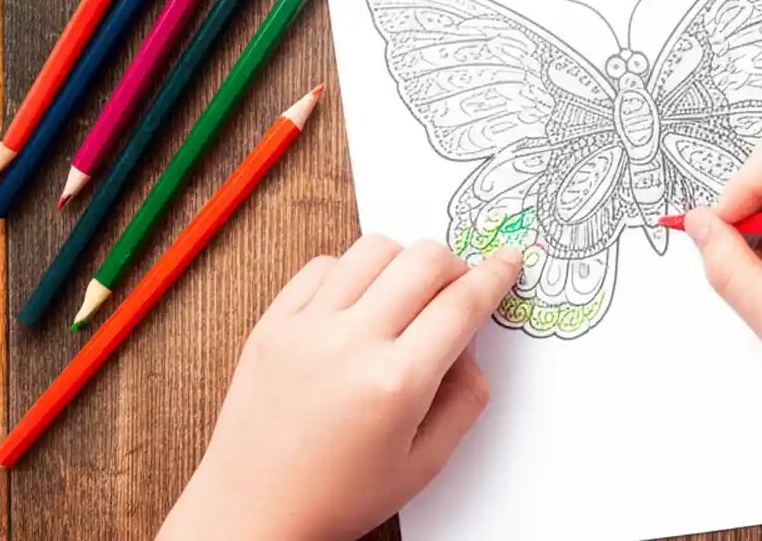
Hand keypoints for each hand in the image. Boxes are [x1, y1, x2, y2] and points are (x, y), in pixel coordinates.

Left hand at [159, 235, 523, 539]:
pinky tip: (358, 302)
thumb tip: (470, 345)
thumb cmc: (337, 498)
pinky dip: (352, 270)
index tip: (508, 260)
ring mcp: (306, 328)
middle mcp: (351, 344)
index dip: (495, 275)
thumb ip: (465, 400)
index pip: (462, 304)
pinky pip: (322, 265)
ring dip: (404, 261)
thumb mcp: (425, 464)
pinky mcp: (272, 324)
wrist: (252, 513)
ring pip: (374, 248)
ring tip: (405, 295)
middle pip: (424, 259)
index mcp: (397, 384)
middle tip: (457, 289)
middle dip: (456, 265)